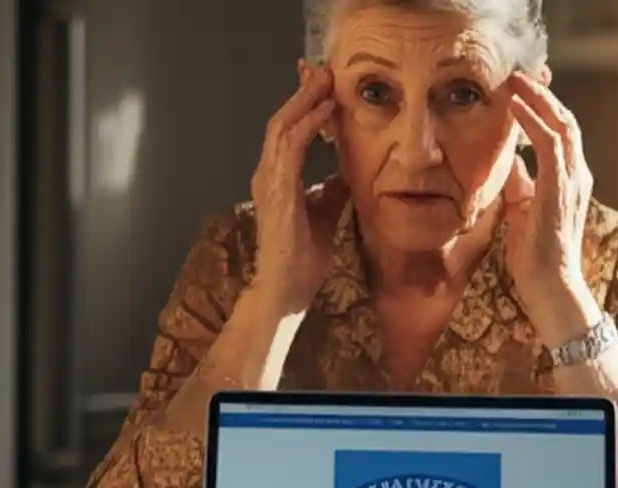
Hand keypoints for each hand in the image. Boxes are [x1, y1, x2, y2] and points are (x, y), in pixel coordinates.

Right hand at [248, 67, 336, 313]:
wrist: (289, 288)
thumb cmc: (304, 256)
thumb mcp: (328, 212)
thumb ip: (333, 189)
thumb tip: (348, 169)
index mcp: (278, 178)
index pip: (289, 130)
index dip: (303, 104)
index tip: (322, 83)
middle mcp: (269, 174)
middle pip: (283, 119)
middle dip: (303, 93)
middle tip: (323, 69)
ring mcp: (269, 181)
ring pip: (282, 126)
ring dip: (305, 101)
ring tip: (325, 80)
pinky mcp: (276, 192)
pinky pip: (289, 149)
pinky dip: (306, 126)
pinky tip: (325, 113)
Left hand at [503, 72, 600, 344]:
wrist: (550, 285)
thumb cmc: (535, 256)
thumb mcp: (522, 210)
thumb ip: (519, 183)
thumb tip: (510, 161)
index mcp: (571, 181)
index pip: (563, 134)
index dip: (546, 109)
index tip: (525, 90)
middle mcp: (577, 176)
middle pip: (566, 122)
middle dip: (543, 95)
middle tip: (520, 75)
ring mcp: (572, 181)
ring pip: (561, 125)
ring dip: (537, 99)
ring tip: (516, 81)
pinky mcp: (559, 188)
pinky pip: (549, 143)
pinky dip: (532, 120)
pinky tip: (514, 106)